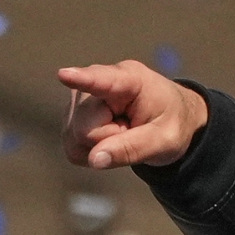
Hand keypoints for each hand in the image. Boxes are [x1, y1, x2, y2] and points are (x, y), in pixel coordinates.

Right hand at [58, 60, 208, 169]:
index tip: (64, 75)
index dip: (82, 79)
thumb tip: (94, 159)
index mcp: (130, 79)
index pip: (102, 80)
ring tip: (122, 132)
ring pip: (74, 138)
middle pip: (85, 128)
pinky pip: (71, 146)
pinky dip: (91, 152)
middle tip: (131, 131)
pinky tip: (109, 140)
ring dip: (100, 146)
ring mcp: (81, 98)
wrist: (169, 119)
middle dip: (108, 140)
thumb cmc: (171, 123)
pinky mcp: (72, 114)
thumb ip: (132, 149)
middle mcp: (99, 82)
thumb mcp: (164, 141)